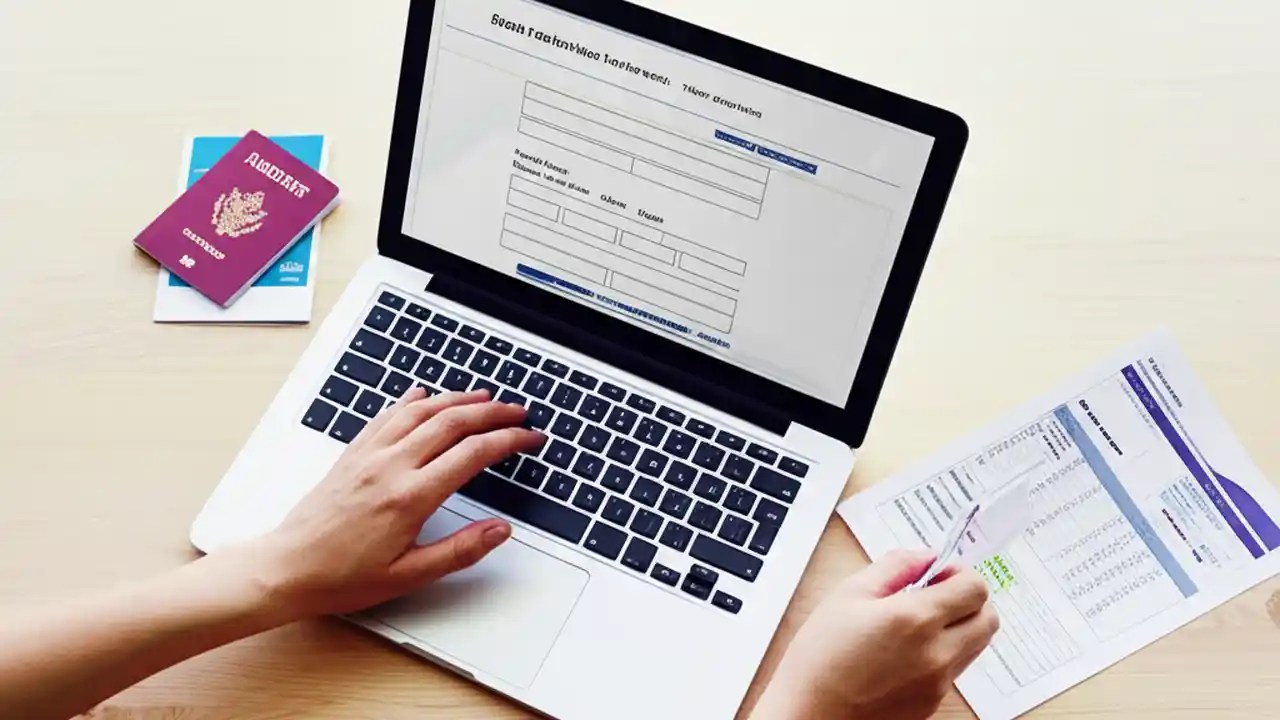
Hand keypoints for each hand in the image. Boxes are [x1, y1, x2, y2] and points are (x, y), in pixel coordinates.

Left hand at [241, 387, 543, 621]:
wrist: (286, 568)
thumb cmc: (341, 577)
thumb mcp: (409, 575)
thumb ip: (460, 551)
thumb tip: (500, 531)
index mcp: (410, 497)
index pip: (473, 454)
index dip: (509, 440)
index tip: (530, 437)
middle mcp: (390, 466)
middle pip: (452, 421)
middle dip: (492, 412)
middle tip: (518, 411)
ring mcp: (369, 455)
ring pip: (420, 410)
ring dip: (457, 399)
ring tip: (483, 397)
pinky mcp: (351, 454)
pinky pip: (386, 415)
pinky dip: (412, 400)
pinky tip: (423, 394)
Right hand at [752, 550, 997, 719]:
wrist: (810, 713)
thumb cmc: (820, 656)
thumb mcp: (848, 593)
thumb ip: (895, 566)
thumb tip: (926, 556)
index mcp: (915, 619)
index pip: (975, 588)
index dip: (959, 573)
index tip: (937, 573)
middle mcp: (936, 654)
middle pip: (988, 618)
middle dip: (969, 599)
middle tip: (936, 594)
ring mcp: (938, 683)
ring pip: (976, 645)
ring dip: (960, 626)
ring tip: (918, 623)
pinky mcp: (932, 704)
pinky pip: (955, 670)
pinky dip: (944, 653)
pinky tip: (906, 651)